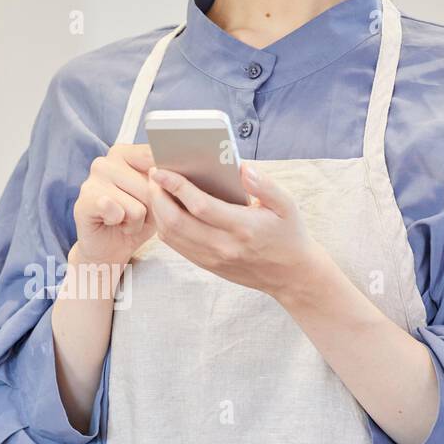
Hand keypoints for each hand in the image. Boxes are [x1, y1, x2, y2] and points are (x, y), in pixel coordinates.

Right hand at [73, 144, 157, 266]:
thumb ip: (164, 180)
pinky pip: (119, 214)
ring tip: (125, 220)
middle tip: (136, 213)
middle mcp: (105, 162)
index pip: (155, 156)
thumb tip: (162, 174)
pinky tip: (114, 224)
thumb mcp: (159, 197)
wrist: (109, 248)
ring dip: (138, 221)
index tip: (161, 192)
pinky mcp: (85, 201)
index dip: (167, 180)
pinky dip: (124, 225)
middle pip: (151, 185)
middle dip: (152, 207)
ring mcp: (92, 180)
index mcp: (124, 153)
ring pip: (139, 206)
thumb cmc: (136, 218)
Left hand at [146, 162, 331, 304]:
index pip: (200, 205)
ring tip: (156, 189)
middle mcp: (223, 245)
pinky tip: (166, 208)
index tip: (160, 170)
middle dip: (158, 196)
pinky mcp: (206, 264)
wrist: (289, 275)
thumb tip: (242, 168)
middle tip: (154, 176)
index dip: (176, 186)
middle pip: (175, 221)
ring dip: (157, 210)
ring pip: (171, 235)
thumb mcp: (287, 205)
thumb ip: (265, 185)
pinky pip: (176, 245)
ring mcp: (212, 258)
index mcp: (243, 227)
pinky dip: (164, 224)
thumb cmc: (288, 234)